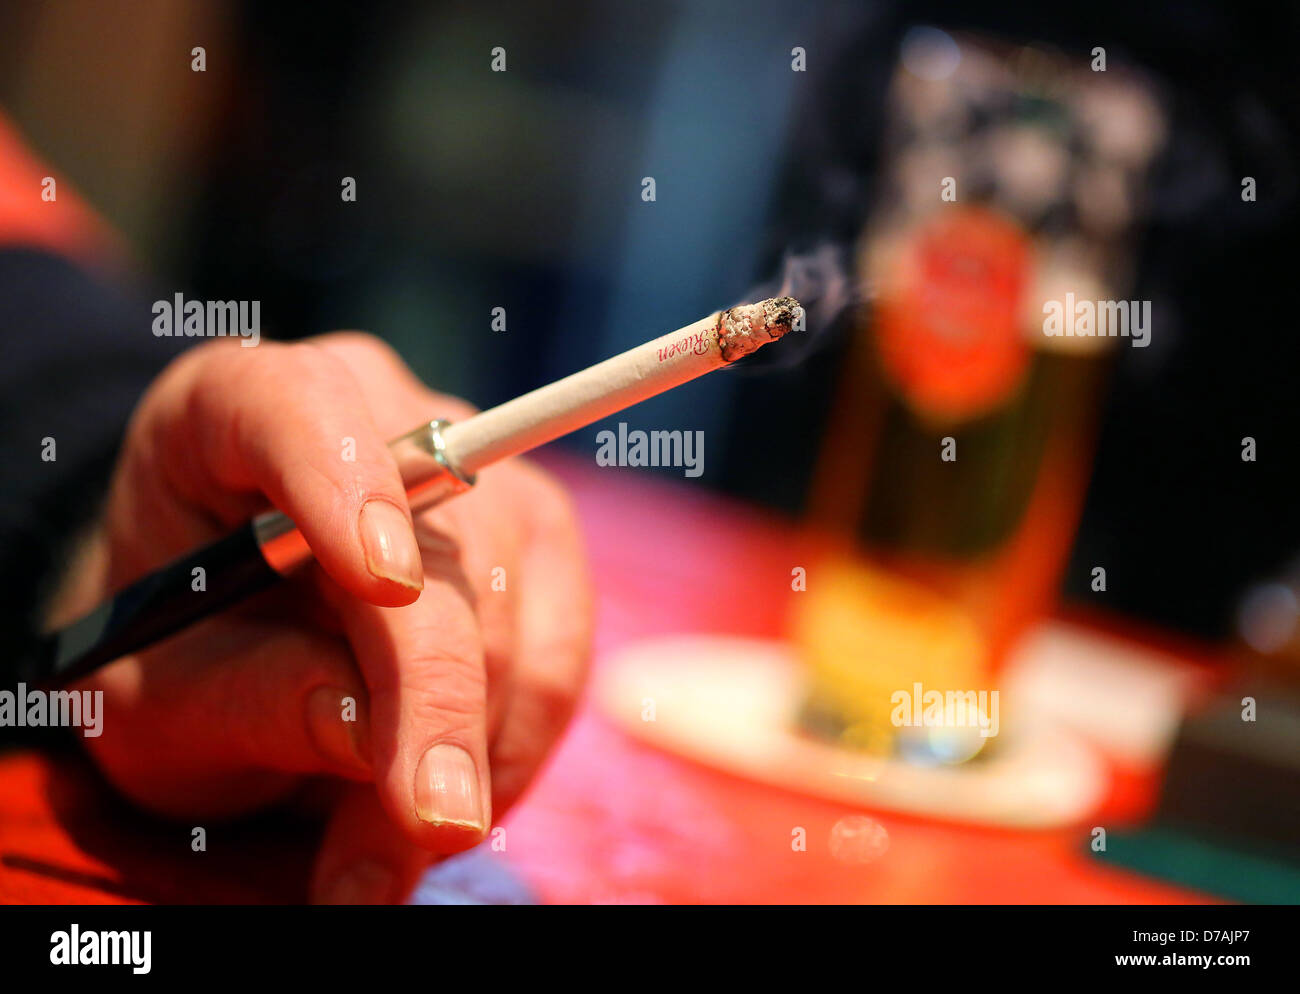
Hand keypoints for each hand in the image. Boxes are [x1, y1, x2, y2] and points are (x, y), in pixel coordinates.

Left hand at [48, 333, 591, 902]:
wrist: (225, 642)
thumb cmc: (170, 655)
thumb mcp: (161, 699)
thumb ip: (254, 698)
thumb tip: (373, 733)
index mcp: (229, 410)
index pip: (294, 404)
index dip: (344, 479)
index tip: (383, 585)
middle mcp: (371, 414)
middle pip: (439, 546)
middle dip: (436, 700)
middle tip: (424, 830)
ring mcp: (471, 473)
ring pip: (513, 609)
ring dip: (470, 750)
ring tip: (390, 858)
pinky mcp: (536, 540)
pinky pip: (560, 650)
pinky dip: (515, 744)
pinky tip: (453, 800)